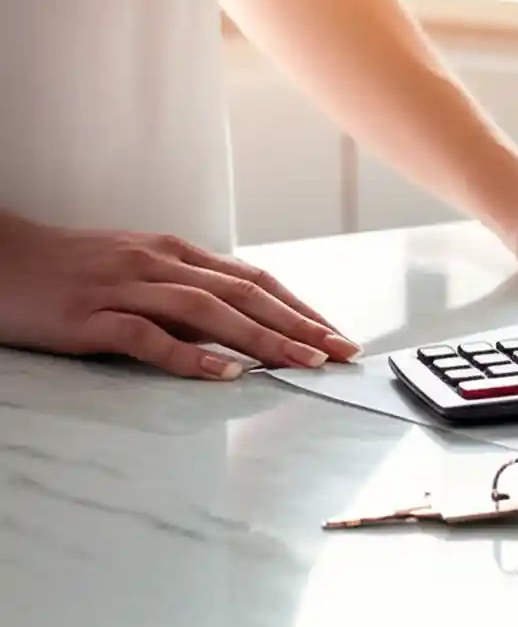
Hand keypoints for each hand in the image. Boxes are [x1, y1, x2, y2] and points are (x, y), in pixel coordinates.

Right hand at [0, 216, 359, 379]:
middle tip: (339, 354)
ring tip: (302, 362)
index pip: (254, 279)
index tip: (336, 335)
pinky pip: (147, 336)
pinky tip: (225, 374)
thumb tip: (240, 331)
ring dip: (261, 337)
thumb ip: (186, 297)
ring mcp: (123, 287)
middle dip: (298, 323)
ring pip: (207, 311)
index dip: (300, 306)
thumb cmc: (69, 271)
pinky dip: (189, 355)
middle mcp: (157, 263)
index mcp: (174, 252)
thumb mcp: (138, 274)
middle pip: (243, 293)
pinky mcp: (89, 316)